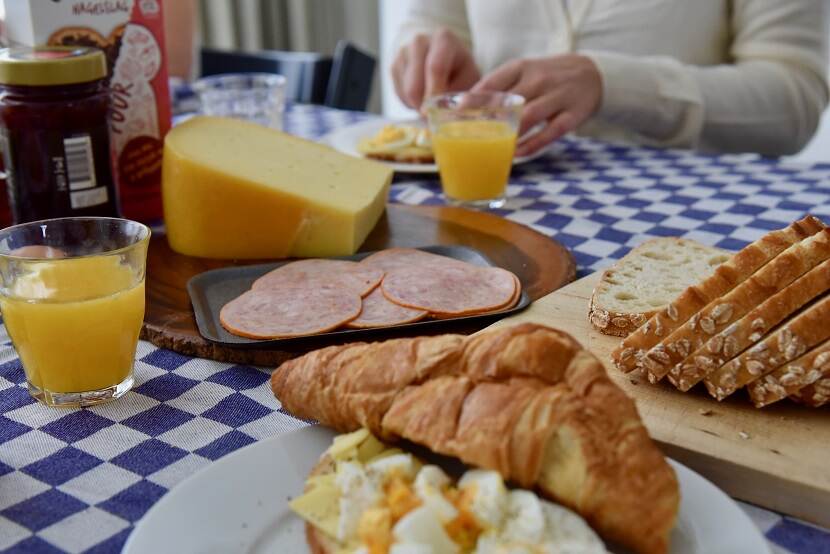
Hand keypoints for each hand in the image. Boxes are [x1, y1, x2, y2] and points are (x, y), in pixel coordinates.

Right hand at [391, 28, 480, 109]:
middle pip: (414, 84)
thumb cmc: (460, 70)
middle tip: (436, 113)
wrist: (445, 58)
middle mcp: (420, 41)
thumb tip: (442, 111)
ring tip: (432, 100)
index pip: (435, 68)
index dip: (434, 93)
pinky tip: (422, 95)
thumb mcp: (470, 79)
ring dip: (418, 104)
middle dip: (424, 105)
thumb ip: (460, 95)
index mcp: (444, 39)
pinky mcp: (394, 65)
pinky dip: (410, 102)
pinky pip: (399, 94)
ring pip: (406, 91)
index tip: (436, 112)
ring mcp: (403, 53)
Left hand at [472, 54, 601, 155]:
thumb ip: (499, 87)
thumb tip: (464, 108)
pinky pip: (550, 133)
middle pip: (509, 102)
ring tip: (491, 149)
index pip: (493, 82)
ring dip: (509, 135)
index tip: (456, 114)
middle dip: (488, 120)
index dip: (473, 99)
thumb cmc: (546, 77)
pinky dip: (532, 145)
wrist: (592, 74)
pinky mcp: (572, 115)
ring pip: (529, 117)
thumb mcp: (523, 72)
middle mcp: (540, 79)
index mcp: (522, 67)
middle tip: (469, 137)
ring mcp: (558, 96)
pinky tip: (516, 154)